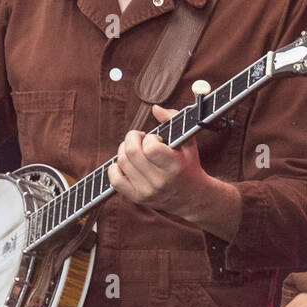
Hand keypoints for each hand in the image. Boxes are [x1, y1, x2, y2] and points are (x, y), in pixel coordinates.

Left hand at [109, 103, 209, 219]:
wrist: (192, 197)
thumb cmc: (189, 165)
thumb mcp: (188, 142)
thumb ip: (174, 120)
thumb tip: (155, 108)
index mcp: (174, 166)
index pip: (150, 147)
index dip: (150, 138)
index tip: (156, 139)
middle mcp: (160, 181)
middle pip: (131, 152)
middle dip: (132, 138)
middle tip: (140, 138)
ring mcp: (147, 191)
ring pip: (121, 163)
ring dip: (125, 150)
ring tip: (136, 150)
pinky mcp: (137, 198)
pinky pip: (115, 180)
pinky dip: (114, 168)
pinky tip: (126, 163)